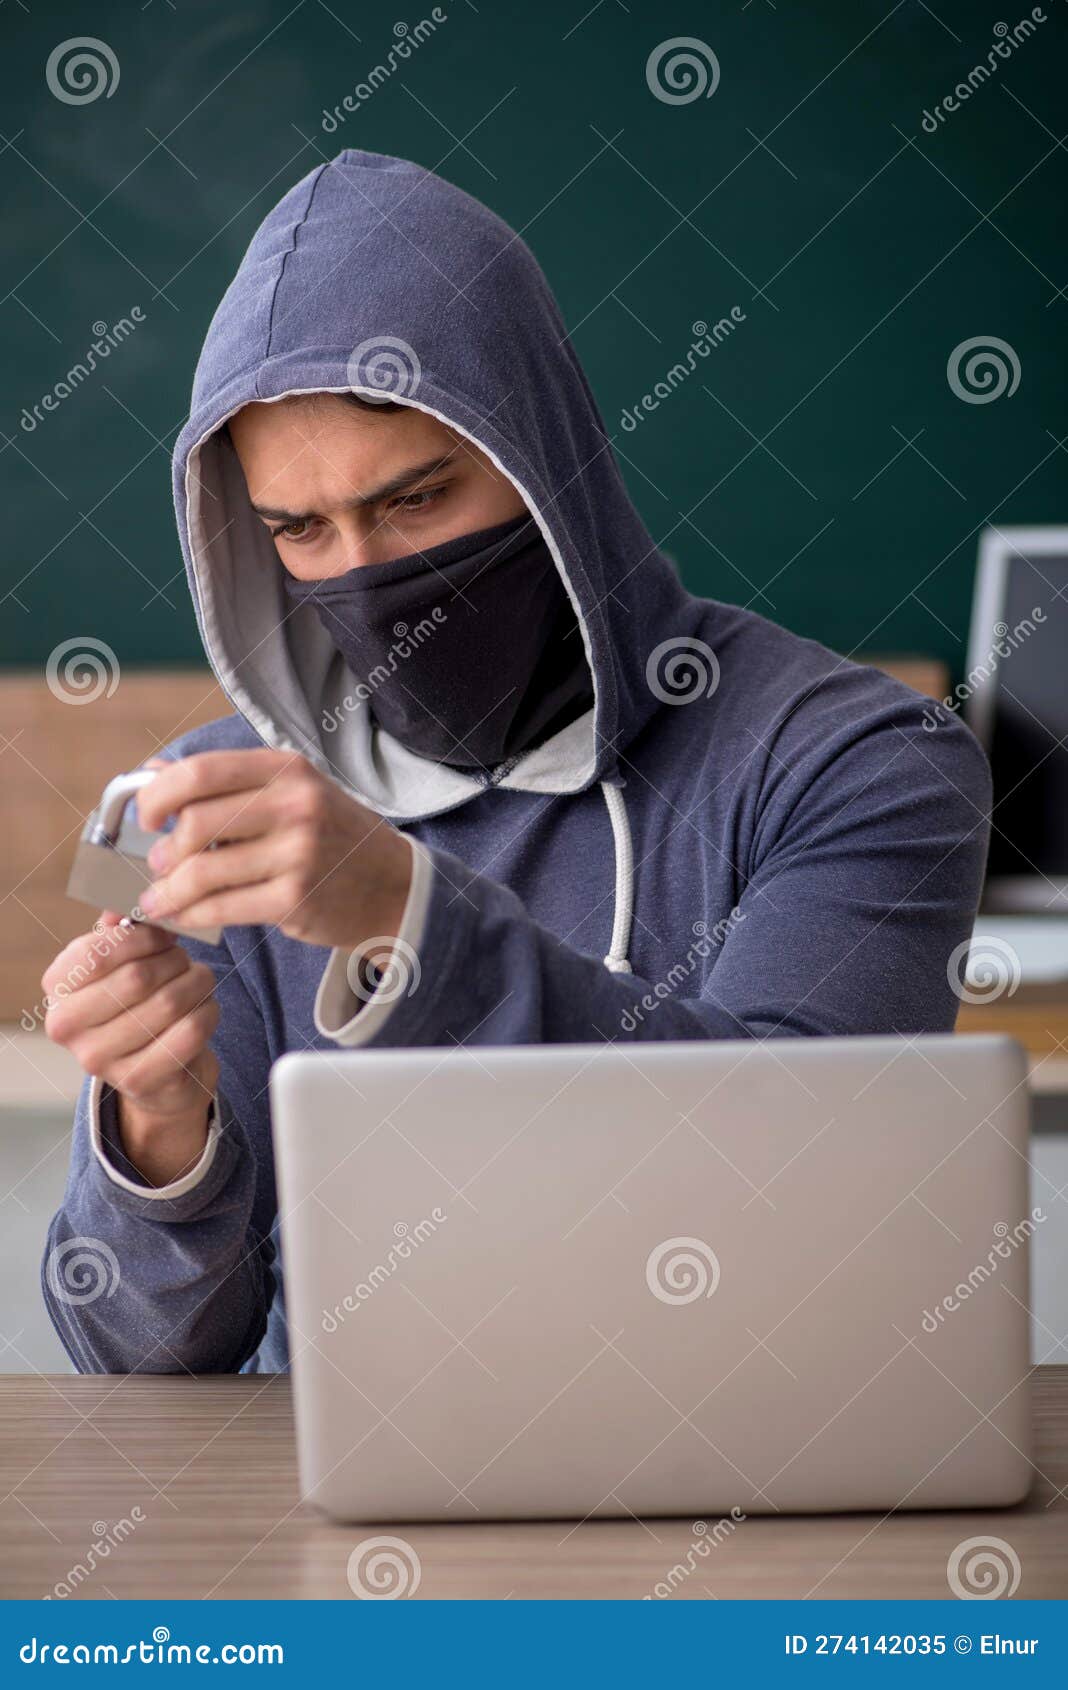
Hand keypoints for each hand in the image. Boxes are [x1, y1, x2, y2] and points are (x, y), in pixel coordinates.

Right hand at [42, 914, 217, 1185]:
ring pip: (169, 1002)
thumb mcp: (121, 962)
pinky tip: (205, 1008)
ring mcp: (99, 1059)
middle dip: (174, 960)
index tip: (164, 936)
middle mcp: (67, 1026)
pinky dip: (207, 1012)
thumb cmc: (137, 1003)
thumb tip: (126, 901)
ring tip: (198, 981)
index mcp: (56, 987)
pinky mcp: (138, 1081)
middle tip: (184, 960)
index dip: (142, 937)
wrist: (156, 1072)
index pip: (98, 952)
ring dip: (197, 983)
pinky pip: (189, 1032)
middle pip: (137, 977)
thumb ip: (121, 927)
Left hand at [137, 750, 411, 953]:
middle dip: (164, 848)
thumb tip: (152, 773)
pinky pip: (222, 908)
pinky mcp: (295, 899)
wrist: (394, 885)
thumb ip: (225, 783)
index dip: (159, 793)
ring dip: (170, 889)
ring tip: (161, 897)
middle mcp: (295, 805)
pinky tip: (185, 916)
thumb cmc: (332, 836)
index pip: (201, 771)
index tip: (147, 815)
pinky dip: (192, 914)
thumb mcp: (290, 792)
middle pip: (195, 822)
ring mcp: (297, 853)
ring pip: (203, 872)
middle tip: (159, 862)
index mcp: (286, 769)